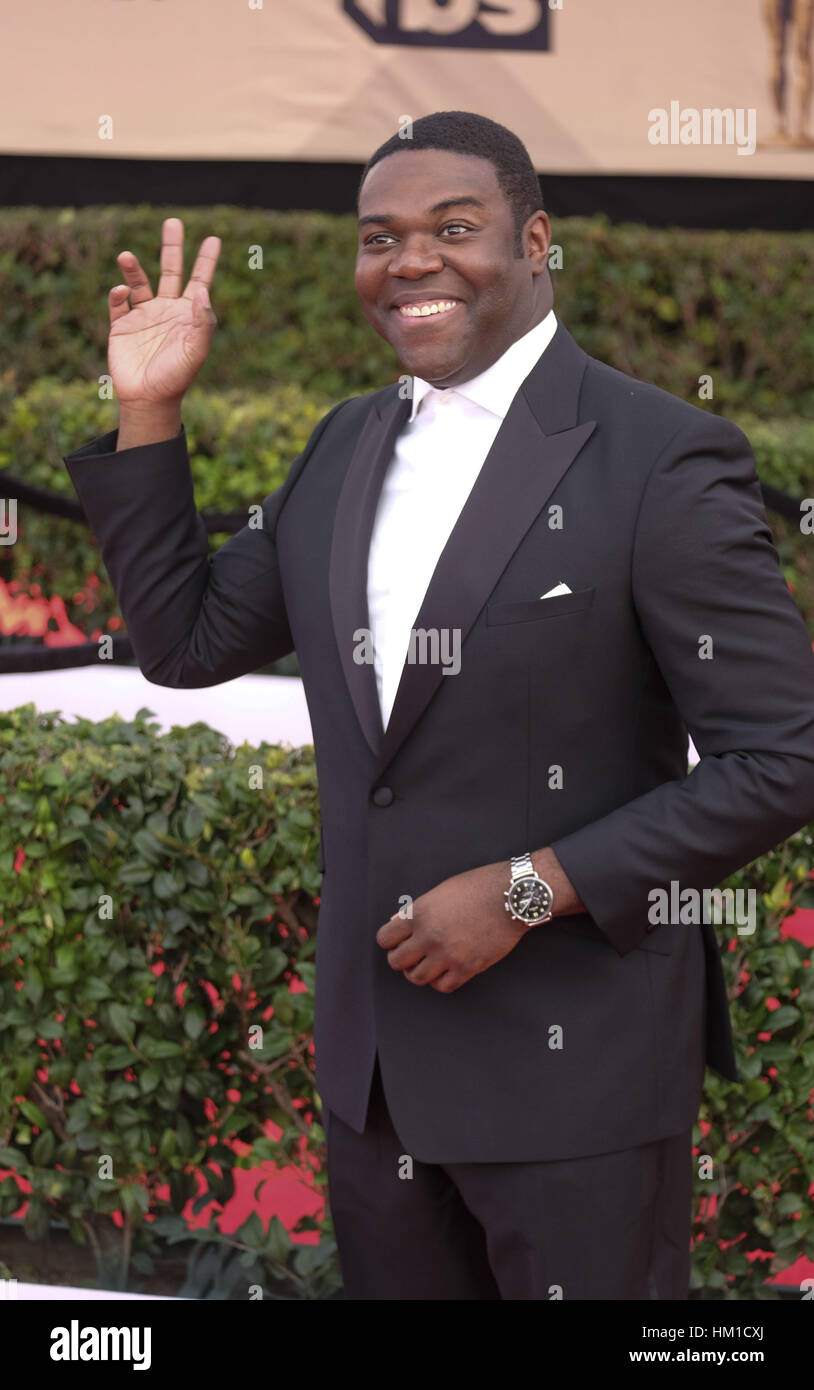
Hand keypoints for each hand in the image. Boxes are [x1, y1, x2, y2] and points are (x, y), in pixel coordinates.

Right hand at [108, 217, 220, 406]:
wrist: (148, 400)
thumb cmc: (176, 378)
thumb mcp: (196, 352)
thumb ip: (202, 322)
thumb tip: (201, 291)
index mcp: (187, 315)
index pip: (199, 282)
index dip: (205, 261)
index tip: (214, 239)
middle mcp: (166, 310)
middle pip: (170, 271)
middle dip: (171, 248)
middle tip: (173, 222)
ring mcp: (143, 316)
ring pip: (138, 282)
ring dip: (132, 268)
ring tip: (125, 256)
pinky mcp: (121, 326)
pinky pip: (117, 303)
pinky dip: (117, 294)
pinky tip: (121, 291)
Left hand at [376, 861, 530, 993]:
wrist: (512, 896)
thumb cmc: (479, 887)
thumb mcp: (441, 890)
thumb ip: (416, 909)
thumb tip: (396, 922)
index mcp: (420, 913)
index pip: (385, 938)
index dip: (390, 940)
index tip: (398, 940)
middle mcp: (429, 936)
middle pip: (396, 962)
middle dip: (401, 958)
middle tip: (411, 954)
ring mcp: (448, 955)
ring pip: (416, 978)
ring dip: (418, 972)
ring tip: (427, 963)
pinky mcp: (467, 968)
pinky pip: (443, 986)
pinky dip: (440, 981)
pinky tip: (445, 970)